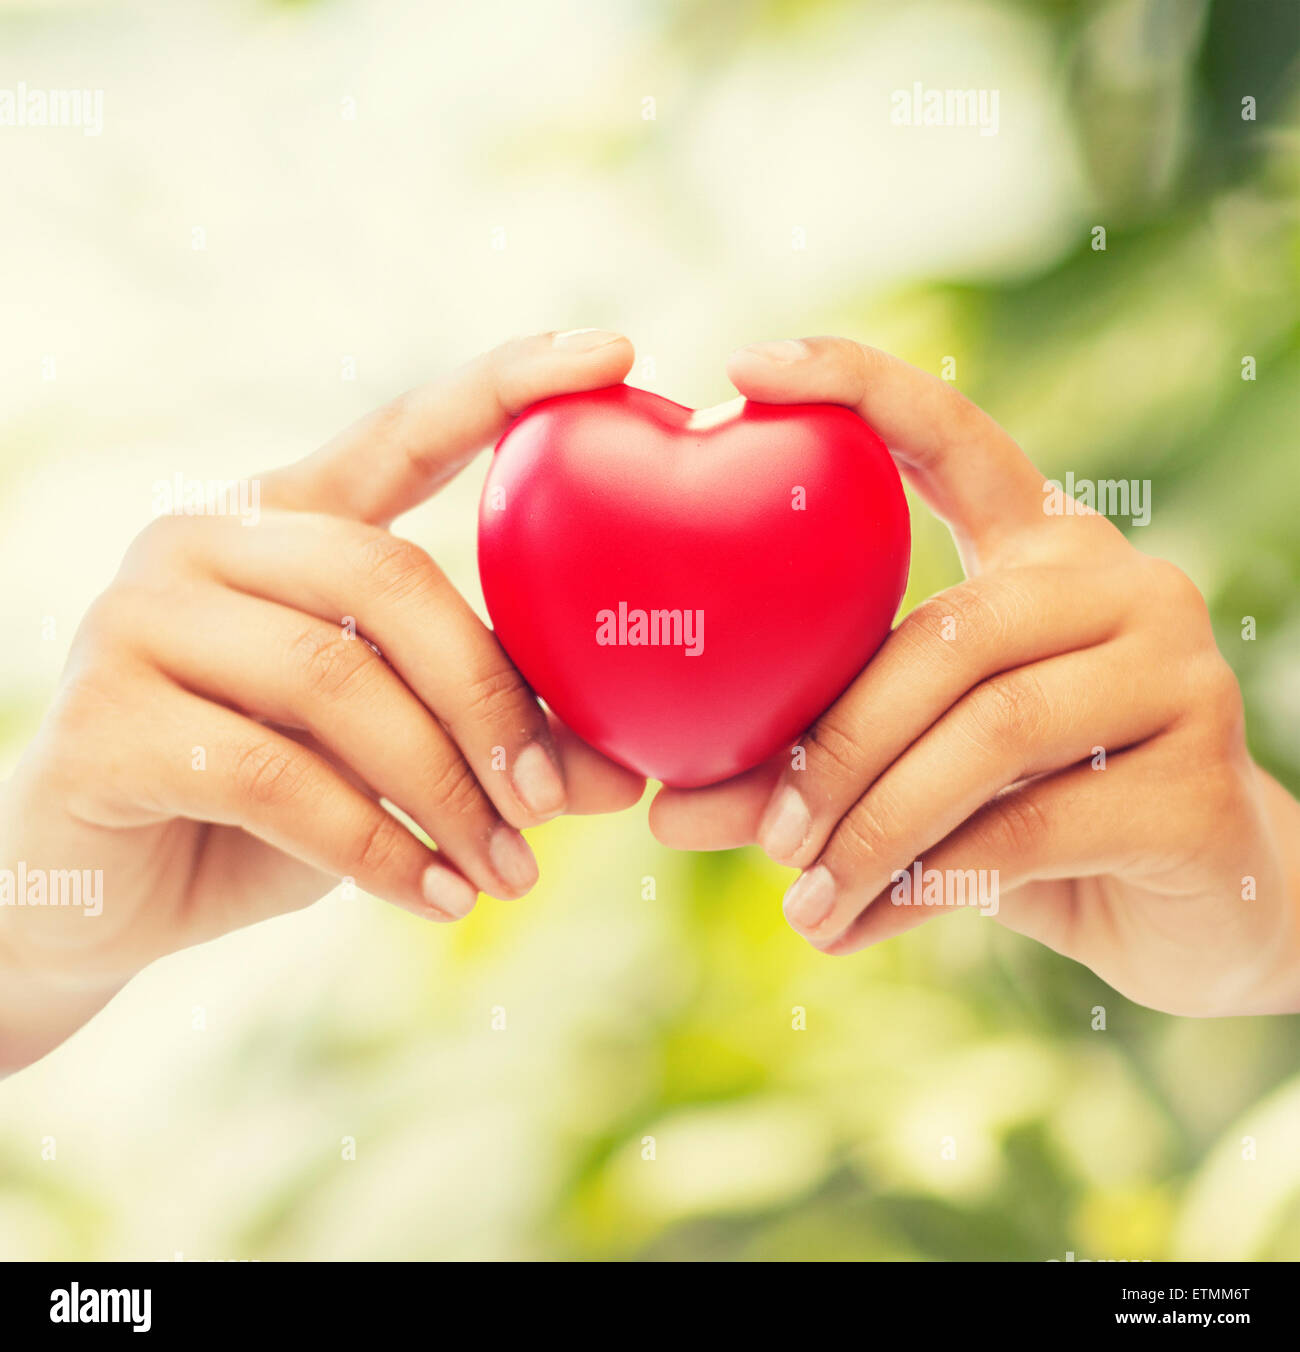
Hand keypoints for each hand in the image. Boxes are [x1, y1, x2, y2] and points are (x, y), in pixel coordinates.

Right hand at [1, 330, 644, 1068]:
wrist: (105, 896)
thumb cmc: (267, 808)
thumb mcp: (392, 759)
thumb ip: (490, 740)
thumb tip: (621, 779)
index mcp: (283, 520)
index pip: (401, 432)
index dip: (504, 387)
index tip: (616, 353)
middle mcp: (202, 540)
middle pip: (390, 580)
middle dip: (492, 702)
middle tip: (556, 801)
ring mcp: (137, 617)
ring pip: (339, 682)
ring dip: (445, 792)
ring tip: (510, 873)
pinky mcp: (101, 720)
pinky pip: (277, 779)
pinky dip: (377, 850)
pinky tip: (435, 900)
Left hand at [651, 337, 1299, 1016]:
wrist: (1198, 909)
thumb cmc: (1030, 815)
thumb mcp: (913, 775)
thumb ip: (803, 771)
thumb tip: (664, 811)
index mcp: (1041, 550)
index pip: (953, 435)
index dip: (856, 387)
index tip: (745, 366)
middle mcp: (1120, 585)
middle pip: (945, 634)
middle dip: (836, 746)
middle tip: (766, 832)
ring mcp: (1175, 673)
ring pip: (985, 734)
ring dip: (871, 830)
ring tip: (804, 902)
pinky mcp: (1197, 785)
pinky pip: (1025, 829)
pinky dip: (921, 885)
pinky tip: (857, 927)